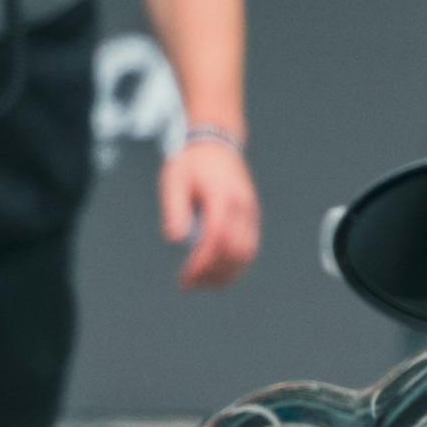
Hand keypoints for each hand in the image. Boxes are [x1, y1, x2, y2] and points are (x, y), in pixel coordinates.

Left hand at [160, 132, 260, 288]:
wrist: (216, 142)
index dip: (201, 263)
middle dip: (212, 273)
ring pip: (247, 254)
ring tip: (202, 282)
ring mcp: (251, 212)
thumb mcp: (174, 180)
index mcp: (222, 197)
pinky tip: (217, 271)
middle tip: (190, 284)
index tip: (184, 277)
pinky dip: (235, 265)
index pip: (215, 239)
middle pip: (235, 252)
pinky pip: (250, 248)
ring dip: (226, 274)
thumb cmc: (192, 162)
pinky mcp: (252, 217)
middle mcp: (242, 207)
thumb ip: (175, 210)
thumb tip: (176, 241)